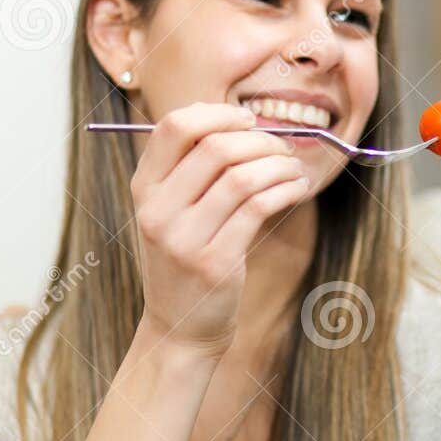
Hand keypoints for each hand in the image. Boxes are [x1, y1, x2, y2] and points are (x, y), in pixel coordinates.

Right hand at [131, 104, 309, 360]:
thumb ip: (192, 170)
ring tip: (294, 170)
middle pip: (216, 148)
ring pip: (242, 177)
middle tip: (283, 148)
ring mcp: (183, 239)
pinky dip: (285, 190)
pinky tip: (296, 189)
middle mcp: (157, 211)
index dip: (218, 114)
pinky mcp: (215, 262)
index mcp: (144, 189)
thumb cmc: (185, 258)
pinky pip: (258, 208)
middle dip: (260, 140)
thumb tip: (243, 123)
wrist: (179, 327)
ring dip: (279, 165)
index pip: (175, 127)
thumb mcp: (170, 212)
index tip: (248, 120)